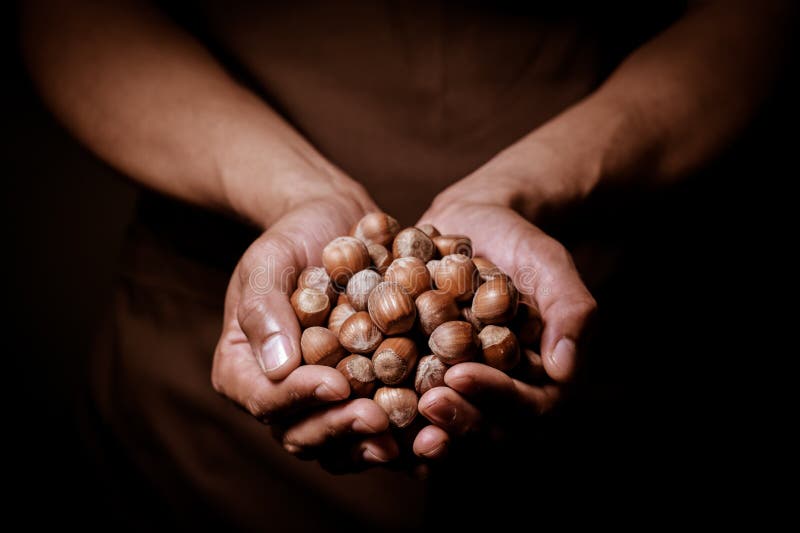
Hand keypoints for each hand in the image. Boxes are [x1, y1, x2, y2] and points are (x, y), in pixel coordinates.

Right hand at [211, 193, 399, 471]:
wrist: (336, 227)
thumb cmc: (292, 239)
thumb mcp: (268, 261)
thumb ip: (264, 309)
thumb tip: (278, 366)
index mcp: (243, 369)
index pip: (265, 399)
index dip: (300, 397)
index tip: (337, 384)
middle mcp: (280, 397)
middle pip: (302, 433)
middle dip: (340, 428)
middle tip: (377, 418)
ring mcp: (322, 404)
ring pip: (338, 446)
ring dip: (370, 445)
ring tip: (403, 436)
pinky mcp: (361, 399)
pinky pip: (375, 430)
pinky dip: (400, 435)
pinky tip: (429, 432)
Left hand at [411, 192, 595, 459]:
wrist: (474, 226)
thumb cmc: (519, 244)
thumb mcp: (549, 266)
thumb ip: (569, 311)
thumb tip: (564, 368)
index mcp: (539, 382)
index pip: (525, 405)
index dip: (495, 395)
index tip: (461, 374)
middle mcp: (500, 398)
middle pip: (483, 428)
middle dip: (455, 419)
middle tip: (426, 403)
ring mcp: (460, 394)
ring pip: (443, 429)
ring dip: (418, 431)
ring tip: (389, 418)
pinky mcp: (423, 383)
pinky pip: (407, 410)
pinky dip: (386, 414)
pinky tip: (360, 406)